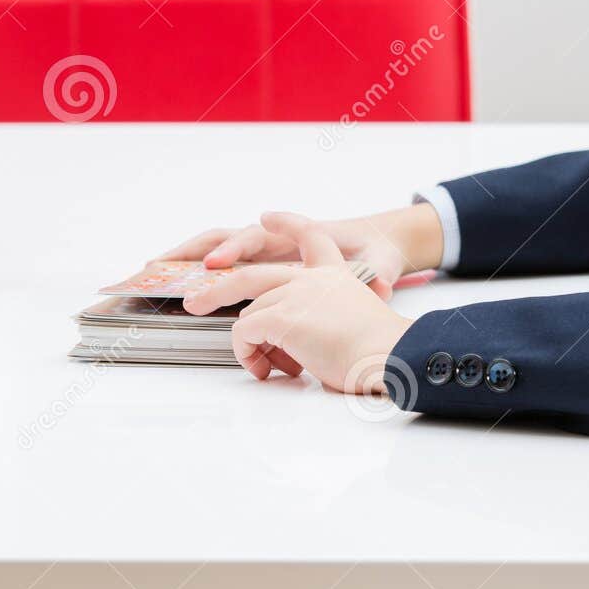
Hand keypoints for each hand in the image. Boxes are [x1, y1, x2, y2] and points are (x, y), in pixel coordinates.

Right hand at [156, 206, 440, 301]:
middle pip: (224, 238)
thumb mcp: (382, 263)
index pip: (256, 238)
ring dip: (183, 257)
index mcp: (296, 237)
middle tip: (167, 272)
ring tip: (147, 272)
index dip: (236, 248)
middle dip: (195, 254)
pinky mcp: (259, 266)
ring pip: (214, 248)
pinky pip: (219, 265)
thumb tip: (384, 284)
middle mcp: (274, 240)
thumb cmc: (375, 251)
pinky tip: (169, 282)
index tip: (219, 263)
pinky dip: (191, 268)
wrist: (379, 244)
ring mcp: (263, 252)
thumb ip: (380, 274)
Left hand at [229, 214, 412, 391]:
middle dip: (218, 290)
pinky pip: (243, 332)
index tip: (268, 218)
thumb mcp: (355, 322)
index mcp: (335, 276)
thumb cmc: (381, 351)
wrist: (391, 357)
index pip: (312, 237)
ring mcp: (294, 292)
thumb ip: (324, 318)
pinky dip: (247, 354)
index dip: (289, 226)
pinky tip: (267, 370)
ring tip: (278, 369)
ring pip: (249, 315)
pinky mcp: (281, 315)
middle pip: (253, 277)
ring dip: (255, 346)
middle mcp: (312, 277)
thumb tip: (296, 340)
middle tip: (197, 303)